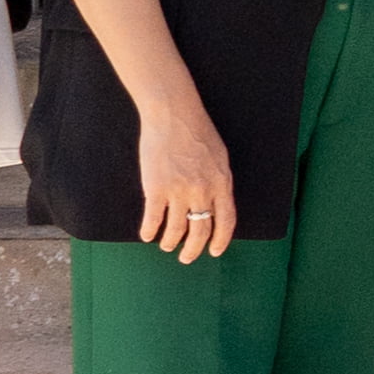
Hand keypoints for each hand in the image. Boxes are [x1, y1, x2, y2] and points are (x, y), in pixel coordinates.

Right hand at [128, 83, 239, 264]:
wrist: (174, 116)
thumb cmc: (198, 133)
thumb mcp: (219, 158)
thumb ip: (218, 182)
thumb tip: (215, 204)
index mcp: (222, 183)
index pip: (226, 221)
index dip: (221, 240)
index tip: (215, 251)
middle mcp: (203, 191)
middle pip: (201, 231)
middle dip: (194, 249)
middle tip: (187, 258)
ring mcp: (179, 191)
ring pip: (176, 229)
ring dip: (170, 242)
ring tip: (166, 246)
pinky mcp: (156, 188)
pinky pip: (153, 219)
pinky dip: (149, 231)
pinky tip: (147, 235)